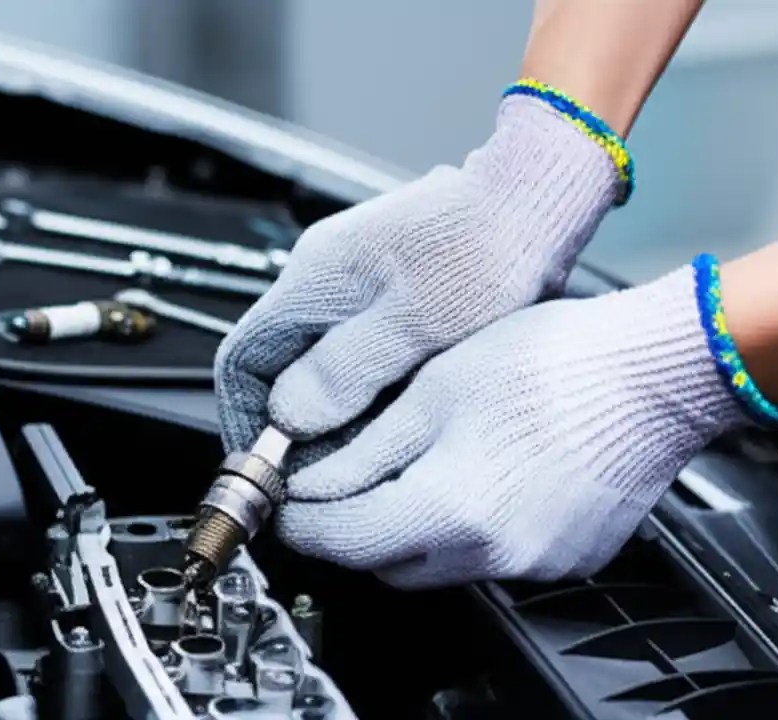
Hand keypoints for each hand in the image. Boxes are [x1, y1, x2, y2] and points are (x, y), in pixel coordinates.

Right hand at [216, 95, 619, 454]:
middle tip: (326, 473)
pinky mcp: (388, 284)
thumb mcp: (416, 324)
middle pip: (276, 365)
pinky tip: (400, 409)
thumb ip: (344, 372)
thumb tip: (288, 417)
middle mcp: (322, 277)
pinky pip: (355, 346)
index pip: (240, 360)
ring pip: (317, 360)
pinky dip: (365, 387)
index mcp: (313, 282)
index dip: (246, 420)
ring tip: (367, 449)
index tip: (270, 466)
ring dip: (333, 409)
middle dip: (294, 425)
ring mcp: (354, 278)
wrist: (537, 193)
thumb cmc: (488, 249)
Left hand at [275, 267, 748, 588]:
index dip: (302, 520)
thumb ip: (365, 448)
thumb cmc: (557, 361)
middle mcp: (493, 553)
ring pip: (436, 564)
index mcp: (451, 509)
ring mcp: (533, 562)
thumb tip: (310, 480)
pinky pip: (489, 558)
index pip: (343, 542)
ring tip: (414, 464)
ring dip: (408, 527)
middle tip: (340, 477)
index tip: (286, 497)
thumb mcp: (434, 389)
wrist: (657, 370)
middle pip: (387, 562)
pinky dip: (464, 528)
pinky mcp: (564, 558)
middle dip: (352, 526)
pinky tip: (475, 474)